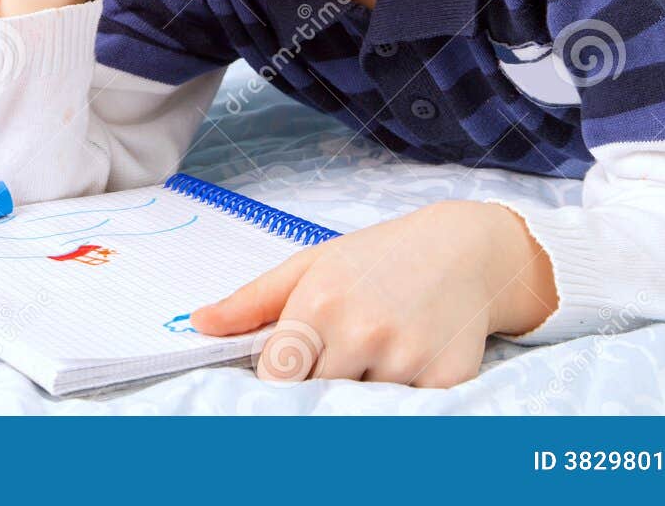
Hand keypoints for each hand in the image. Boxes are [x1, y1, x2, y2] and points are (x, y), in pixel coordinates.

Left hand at [188, 200, 556, 386]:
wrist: (465, 250)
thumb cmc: (379, 258)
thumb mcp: (311, 264)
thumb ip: (252, 301)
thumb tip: (199, 323)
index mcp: (320, 303)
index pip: (276, 379)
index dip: (276, 387)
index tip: (283, 384)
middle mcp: (362, 332)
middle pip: (315, 399)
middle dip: (319, 390)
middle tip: (336, 361)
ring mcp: (406, 359)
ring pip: (360, 409)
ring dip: (361, 394)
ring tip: (375, 354)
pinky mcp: (445, 381)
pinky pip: (405, 414)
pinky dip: (400, 400)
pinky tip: (406, 364)